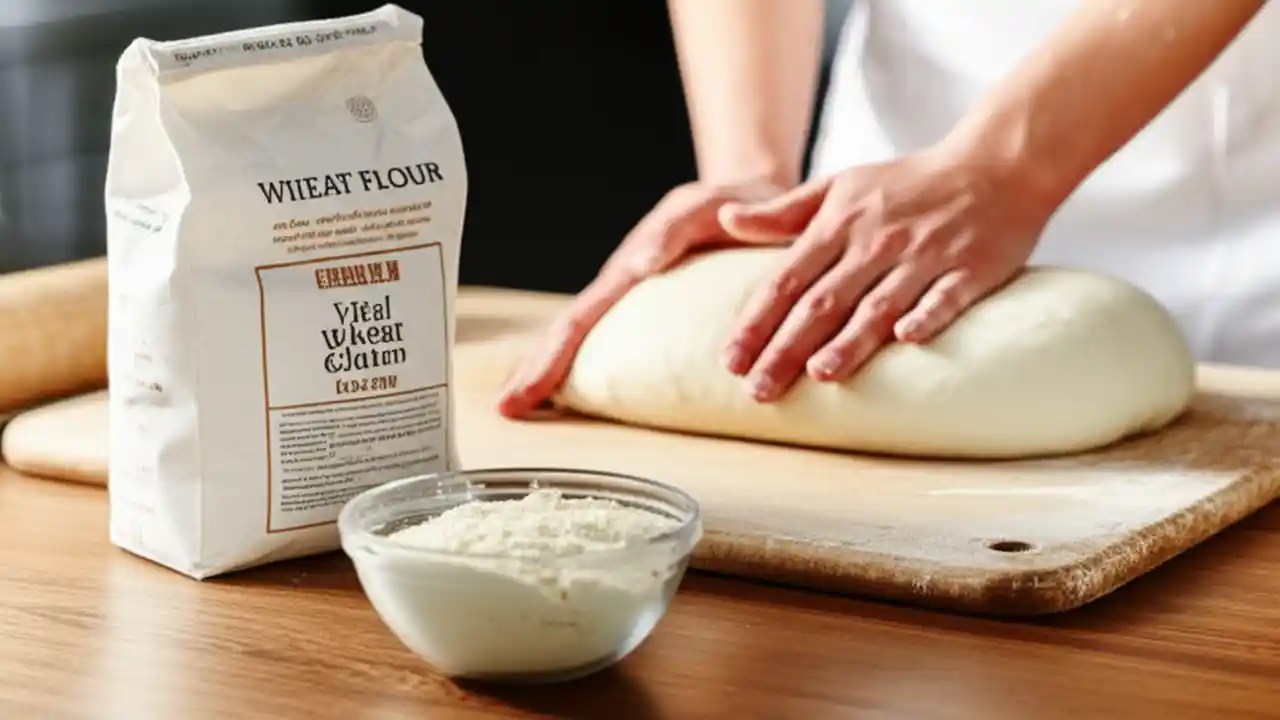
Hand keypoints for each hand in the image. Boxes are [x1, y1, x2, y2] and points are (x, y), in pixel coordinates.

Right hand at [497, 178, 792, 418]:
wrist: (755, 206)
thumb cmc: (730, 207)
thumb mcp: (702, 206)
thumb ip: (672, 231)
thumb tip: (639, 265)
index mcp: (628, 270)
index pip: (579, 321)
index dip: (548, 359)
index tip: (518, 393)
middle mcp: (623, 289)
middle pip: (570, 335)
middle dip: (537, 370)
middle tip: (506, 409)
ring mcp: (637, 305)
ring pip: (587, 341)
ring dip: (555, 373)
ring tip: (525, 407)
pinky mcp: (656, 315)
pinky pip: (619, 344)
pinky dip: (590, 367)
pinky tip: (575, 395)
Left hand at [718, 146, 1056, 401]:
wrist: (996, 162)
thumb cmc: (908, 184)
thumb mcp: (840, 187)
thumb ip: (784, 213)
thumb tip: (726, 220)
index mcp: (839, 223)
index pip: (787, 279)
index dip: (756, 321)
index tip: (729, 360)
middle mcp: (876, 241)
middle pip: (823, 301)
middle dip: (787, 346)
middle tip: (758, 389)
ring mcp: (925, 254)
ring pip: (880, 303)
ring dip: (850, 339)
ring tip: (819, 375)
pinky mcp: (971, 267)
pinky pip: (946, 295)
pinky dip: (927, 314)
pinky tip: (907, 340)